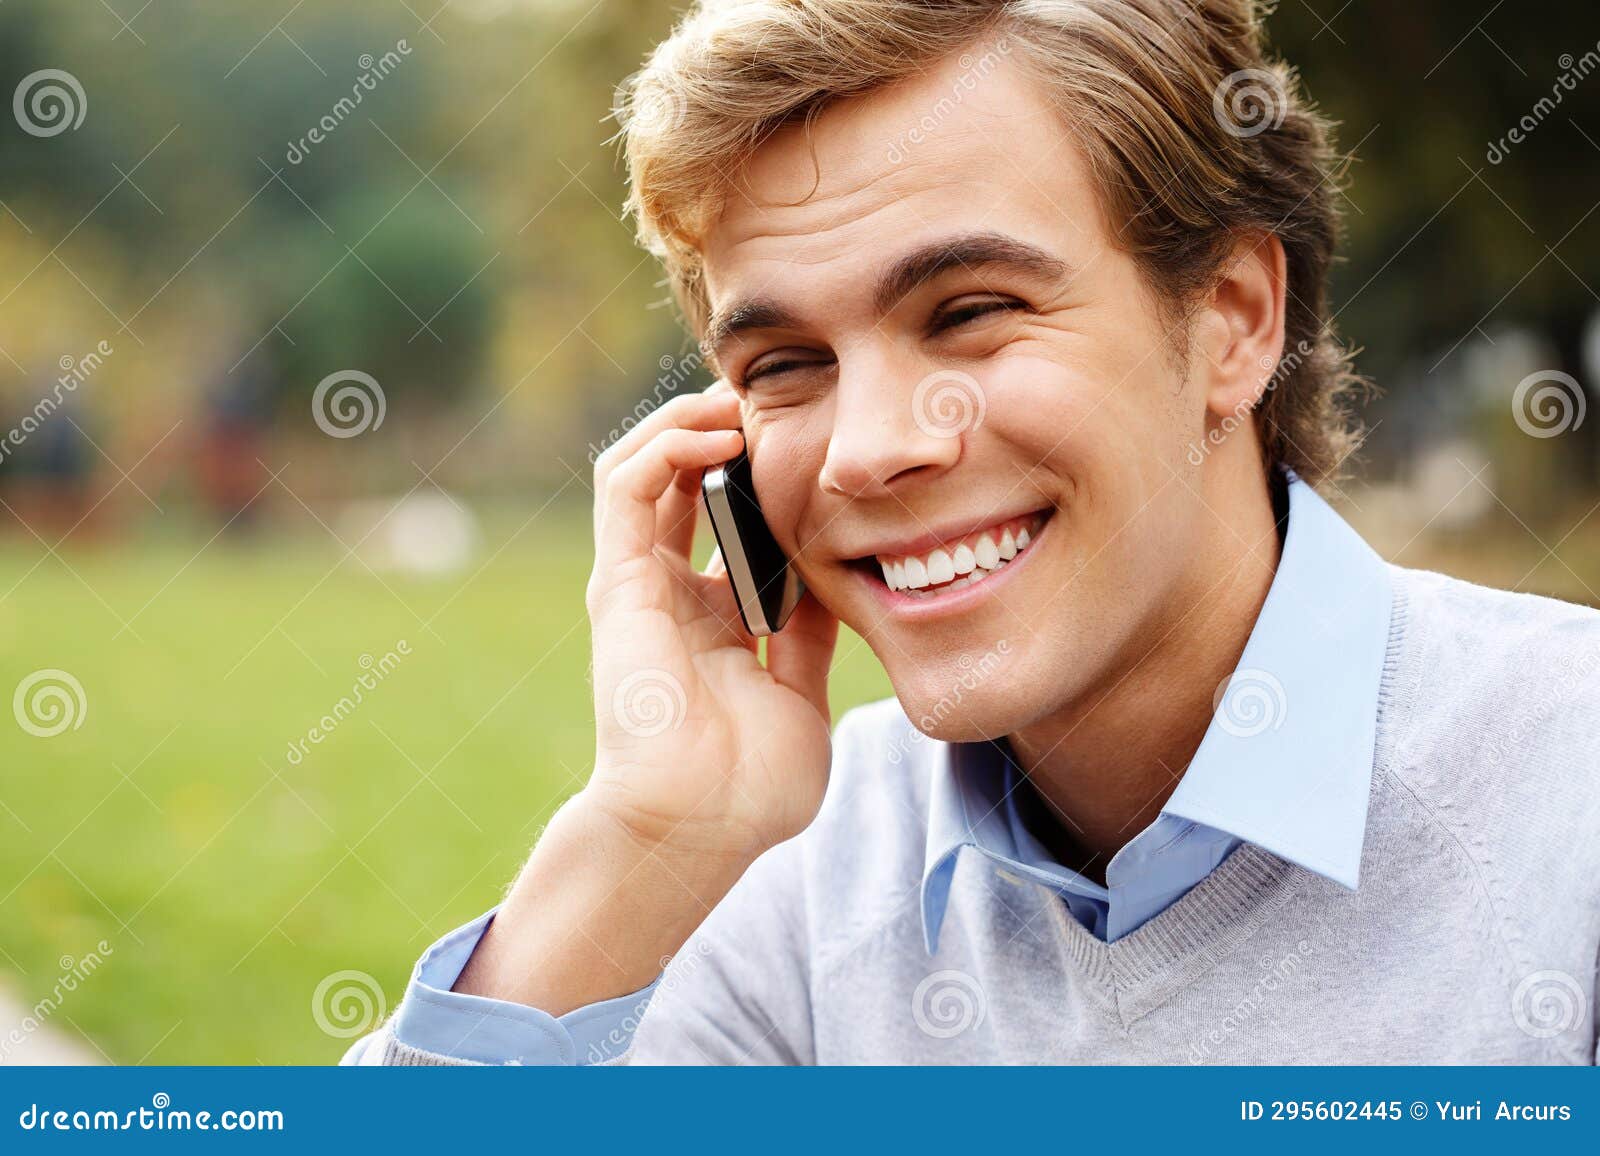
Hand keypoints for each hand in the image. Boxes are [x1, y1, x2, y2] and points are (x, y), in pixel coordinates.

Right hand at [582, 380, 839, 861]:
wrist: (698, 829)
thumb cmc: (748, 788)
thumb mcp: (801, 698)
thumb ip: (808, 638)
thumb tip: (833, 582)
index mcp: (714, 621)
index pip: (729, 520)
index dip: (764, 473)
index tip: (815, 440)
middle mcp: (672, 594)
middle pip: (688, 482)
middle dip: (729, 432)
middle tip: (780, 398)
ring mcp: (640, 585)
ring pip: (646, 467)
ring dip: (691, 422)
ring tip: (742, 401)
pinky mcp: (617, 581)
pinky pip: (625, 486)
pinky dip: (664, 444)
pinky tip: (714, 430)